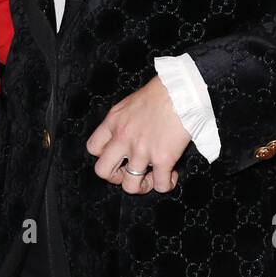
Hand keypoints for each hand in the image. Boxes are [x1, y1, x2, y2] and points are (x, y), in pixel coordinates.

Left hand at [86, 76, 189, 194]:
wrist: (182, 90)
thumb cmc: (162, 92)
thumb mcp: (131, 103)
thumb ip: (124, 120)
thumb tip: (130, 131)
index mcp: (114, 122)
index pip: (94, 148)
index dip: (104, 156)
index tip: (118, 156)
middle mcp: (123, 138)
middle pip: (103, 171)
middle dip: (115, 177)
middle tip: (129, 173)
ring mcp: (142, 150)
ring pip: (130, 186)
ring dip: (142, 186)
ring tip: (152, 178)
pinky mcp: (163, 158)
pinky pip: (161, 185)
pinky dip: (167, 185)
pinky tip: (172, 175)